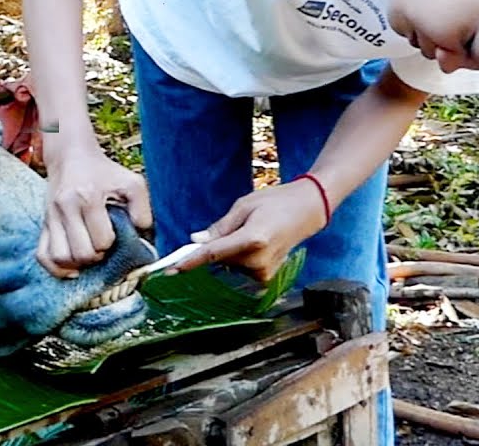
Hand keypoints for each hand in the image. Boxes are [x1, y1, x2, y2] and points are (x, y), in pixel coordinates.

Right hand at [36, 147, 150, 277]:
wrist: (71, 156)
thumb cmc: (105, 172)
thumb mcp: (131, 183)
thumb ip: (143, 211)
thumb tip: (143, 242)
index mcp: (88, 197)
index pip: (101, 241)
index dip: (112, 244)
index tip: (115, 235)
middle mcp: (65, 208)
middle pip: (81, 253)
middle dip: (97, 256)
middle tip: (103, 245)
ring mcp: (51, 217)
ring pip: (61, 258)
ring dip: (78, 263)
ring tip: (90, 252)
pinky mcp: (43, 224)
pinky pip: (42, 256)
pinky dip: (57, 267)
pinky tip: (72, 266)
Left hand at [173, 180, 327, 281]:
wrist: (307, 211)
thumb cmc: (275, 202)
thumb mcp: (243, 206)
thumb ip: (219, 227)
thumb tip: (196, 239)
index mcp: (252, 240)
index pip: (212, 254)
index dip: (189, 261)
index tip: (171, 270)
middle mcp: (258, 260)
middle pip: (219, 258)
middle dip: (216, 245)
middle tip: (235, 225)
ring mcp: (264, 271)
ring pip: (229, 263)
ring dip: (231, 249)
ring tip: (252, 231)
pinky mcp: (267, 276)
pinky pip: (240, 267)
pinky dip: (240, 255)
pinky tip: (257, 242)